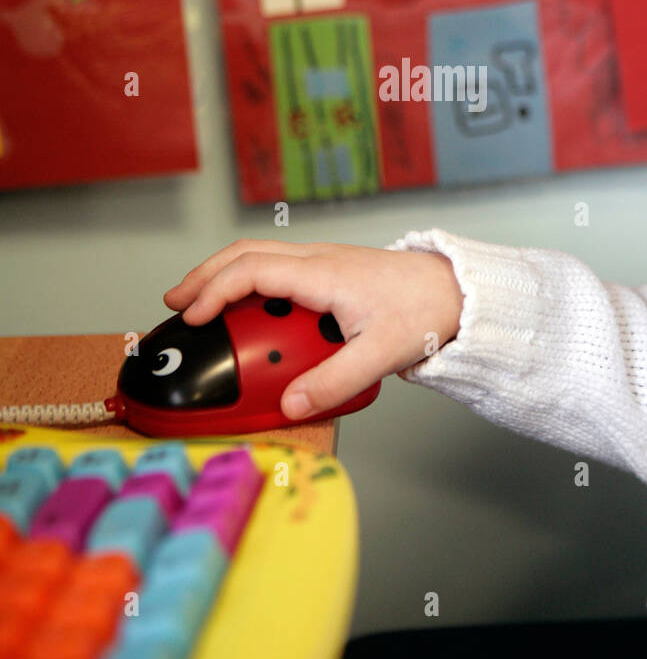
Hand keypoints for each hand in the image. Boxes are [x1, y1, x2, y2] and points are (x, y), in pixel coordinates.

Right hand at [163, 240, 463, 419]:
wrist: (458, 290)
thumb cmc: (425, 312)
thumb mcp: (381, 353)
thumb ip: (334, 381)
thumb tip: (291, 405)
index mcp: (323, 274)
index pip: (253, 270)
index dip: (215, 290)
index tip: (192, 316)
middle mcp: (318, 260)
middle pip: (246, 254)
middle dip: (205, 275)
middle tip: (175, 303)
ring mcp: (323, 263)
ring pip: (260, 257)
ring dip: (225, 276)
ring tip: (199, 304)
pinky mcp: (330, 273)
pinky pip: (278, 270)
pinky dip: (249, 283)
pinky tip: (246, 310)